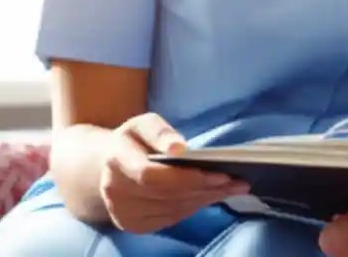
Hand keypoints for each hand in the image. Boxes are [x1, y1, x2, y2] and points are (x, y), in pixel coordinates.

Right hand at [99, 112, 249, 232]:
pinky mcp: (135, 224)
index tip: (219, 172)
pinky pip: (171, 218)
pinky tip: (214, 196)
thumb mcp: (144, 124)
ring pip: (172, 209)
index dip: (186, 177)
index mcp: (116, 160)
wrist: (109, 165)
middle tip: (238, 181)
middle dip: (205, 188)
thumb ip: (160, 131)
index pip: (151, 175)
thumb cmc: (134, 140)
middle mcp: (115, 191)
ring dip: (206, 199)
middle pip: (167, 194)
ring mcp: (124, 212)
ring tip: (234, 187)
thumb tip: (179, 147)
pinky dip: (196, 207)